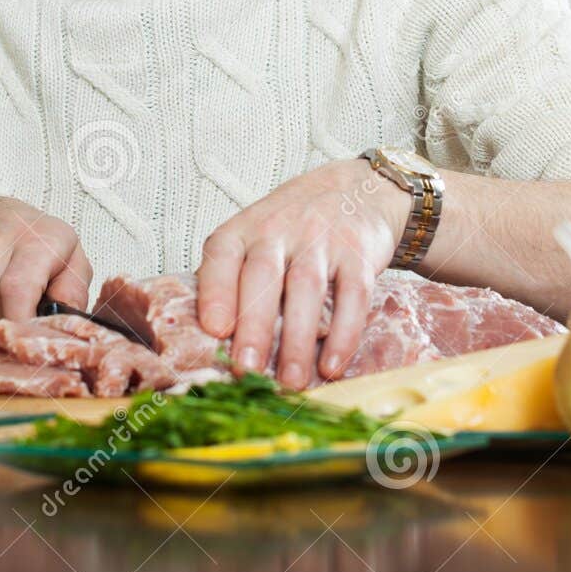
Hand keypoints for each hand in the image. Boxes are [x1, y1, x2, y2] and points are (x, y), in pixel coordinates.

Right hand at [0, 196, 90, 332]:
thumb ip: (74, 289)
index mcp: (30, 241)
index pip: (17, 291)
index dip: (24, 325)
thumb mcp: (69, 254)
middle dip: (12, 333)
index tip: (32, 343)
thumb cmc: (34, 240)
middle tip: (23, 336)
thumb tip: (64, 323)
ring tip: (5, 316)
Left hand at [195, 159, 409, 387]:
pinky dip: (343, 334)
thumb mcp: (255, 237)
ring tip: (290, 382)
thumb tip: (211, 345)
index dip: (216, 291)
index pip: (222, 255)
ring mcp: (322, 238)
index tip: (214, 330)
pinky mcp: (359, 252)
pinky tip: (332, 366)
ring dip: (297, 340)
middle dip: (254, 327)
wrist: (355, 189)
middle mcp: (280, 229)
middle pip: (263, 276)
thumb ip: (234, 279)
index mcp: (244, 229)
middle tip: (246, 371)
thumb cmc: (292, 228)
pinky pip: (353, 295)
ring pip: (306, 288)